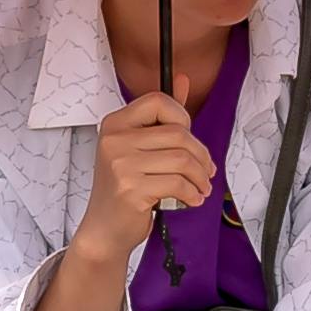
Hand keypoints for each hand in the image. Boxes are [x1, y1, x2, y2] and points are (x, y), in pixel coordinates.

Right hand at [80, 92, 217, 248]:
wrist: (104, 229)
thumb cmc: (124, 188)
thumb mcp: (138, 148)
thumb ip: (161, 117)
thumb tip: (183, 80)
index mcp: (115, 123)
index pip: (159, 101)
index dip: (182, 117)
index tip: (188, 138)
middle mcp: (114, 140)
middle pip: (178, 133)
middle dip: (201, 155)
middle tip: (205, 171)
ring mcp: (121, 164)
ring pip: (182, 159)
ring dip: (200, 176)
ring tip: (201, 187)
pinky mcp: (131, 189)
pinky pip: (178, 183)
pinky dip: (192, 193)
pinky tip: (191, 199)